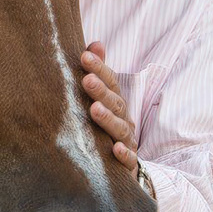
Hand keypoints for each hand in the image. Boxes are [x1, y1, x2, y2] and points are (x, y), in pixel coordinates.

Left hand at [81, 42, 137, 179]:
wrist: (122, 168)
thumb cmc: (104, 129)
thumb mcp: (101, 100)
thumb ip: (97, 73)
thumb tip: (95, 43)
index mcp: (116, 103)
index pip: (110, 82)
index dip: (99, 68)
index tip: (83, 56)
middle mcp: (124, 120)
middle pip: (115, 103)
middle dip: (101, 91)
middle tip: (86, 80)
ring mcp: (127, 142)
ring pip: (120, 129)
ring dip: (108, 119)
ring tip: (95, 110)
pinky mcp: (128, 166)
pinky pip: (128, 160)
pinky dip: (124, 154)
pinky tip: (115, 149)